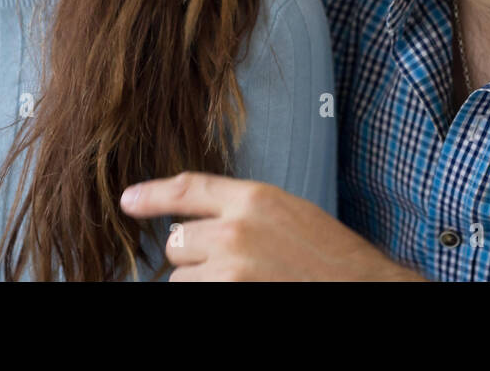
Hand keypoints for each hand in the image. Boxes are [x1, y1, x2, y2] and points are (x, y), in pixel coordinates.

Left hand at [120, 172, 425, 280]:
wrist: (361, 289)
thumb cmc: (330, 257)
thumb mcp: (289, 215)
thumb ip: (244, 212)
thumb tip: (194, 227)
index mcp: (254, 199)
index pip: (188, 189)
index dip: (152, 195)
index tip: (128, 200)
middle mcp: (235, 231)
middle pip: (177, 242)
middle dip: (194, 257)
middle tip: (233, 266)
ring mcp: (230, 272)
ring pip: (180, 280)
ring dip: (201, 285)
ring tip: (244, 283)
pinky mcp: (229, 300)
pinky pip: (193, 297)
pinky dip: (208, 296)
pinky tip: (243, 290)